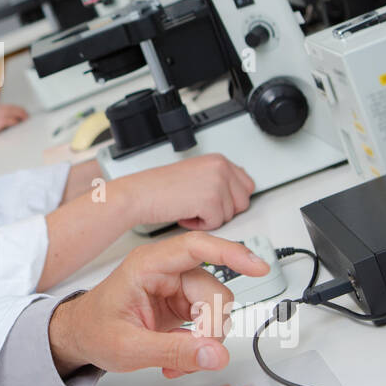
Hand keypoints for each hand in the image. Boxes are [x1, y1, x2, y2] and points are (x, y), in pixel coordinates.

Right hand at [0, 103, 28, 161]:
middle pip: (7, 107)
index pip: (2, 108)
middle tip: (27, 116)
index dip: (14, 109)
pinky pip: (5, 120)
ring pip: (8, 111)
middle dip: (19, 110)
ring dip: (19, 114)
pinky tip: (18, 124)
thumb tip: (10, 128)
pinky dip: (13, 121)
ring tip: (26, 119)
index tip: (22, 113)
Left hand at [47, 231, 268, 376]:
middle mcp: (166, 272)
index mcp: (148, 266)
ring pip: (216, 310)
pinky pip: (208, 324)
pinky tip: (177, 360)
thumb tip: (216, 354)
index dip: (231, 253)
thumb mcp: (129, 348)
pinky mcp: (182, 306)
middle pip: (214, 291)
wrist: (80, 336)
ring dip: (204, 341)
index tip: (258, 266)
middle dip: (210, 329)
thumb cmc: (93, 330)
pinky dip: (199, 346)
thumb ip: (174, 352)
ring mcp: (176, 289)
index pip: (197, 248)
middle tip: (191, 356)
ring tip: (175, 362)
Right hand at [122, 154, 254, 228]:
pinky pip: (216, 224)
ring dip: (209, 218)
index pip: (246, 185)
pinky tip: (185, 214)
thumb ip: (217, 179)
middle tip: (199, 206)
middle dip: (223, 210)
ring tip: (188, 208)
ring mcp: (217, 183)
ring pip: (229, 215)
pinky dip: (200, 225)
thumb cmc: (159, 187)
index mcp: (218, 160)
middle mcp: (221, 168)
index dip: (231, 199)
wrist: (139, 194)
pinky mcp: (211, 200)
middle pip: (242, 202)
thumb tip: (235, 191)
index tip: (216, 202)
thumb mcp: (195, 174)